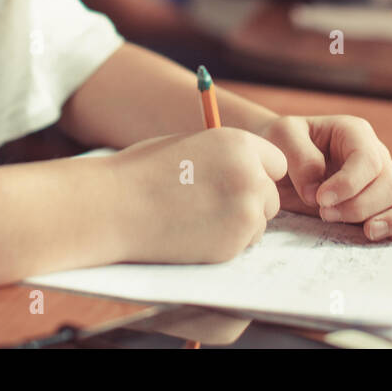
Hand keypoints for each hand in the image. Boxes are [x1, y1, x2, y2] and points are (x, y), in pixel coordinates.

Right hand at [108, 127, 286, 263]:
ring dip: (238, 225)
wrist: (114, 207)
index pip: (277, 162)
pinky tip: (192, 233)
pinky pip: (242, 246)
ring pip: (259, 224)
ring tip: (197, 217)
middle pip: (271, 196)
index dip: (258, 173)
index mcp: (240, 144)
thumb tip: (249, 170)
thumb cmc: (144, 173)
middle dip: (250, 202)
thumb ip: (224, 157)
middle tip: (213, 204)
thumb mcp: (191, 146)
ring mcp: (244, 213)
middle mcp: (250, 176)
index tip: (238, 181)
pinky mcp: (232, 245)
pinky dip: (223, 244)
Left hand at [257, 115, 391, 241]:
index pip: (368, 160)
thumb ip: (299, 158)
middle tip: (325, 214)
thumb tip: (317, 191)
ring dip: (384, 220)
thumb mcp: (281, 137)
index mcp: (354, 133)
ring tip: (363, 233)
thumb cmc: (283, 142)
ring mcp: (381, 179)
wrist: (280, 160)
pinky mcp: (380, 202)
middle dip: (359, 206)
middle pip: (389, 184)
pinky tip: (373, 236)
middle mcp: (375, 155)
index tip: (320, 199)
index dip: (349, 184)